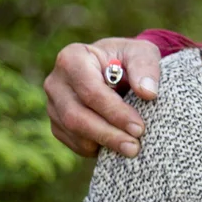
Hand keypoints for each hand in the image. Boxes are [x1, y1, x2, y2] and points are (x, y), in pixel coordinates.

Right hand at [45, 37, 161, 157]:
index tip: (139, 127)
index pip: (91, 91)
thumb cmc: (128, 58)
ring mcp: (53, 104)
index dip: (115, 112)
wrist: (114, 67)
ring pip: (73, 132)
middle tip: (135, 146)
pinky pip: (72, 142)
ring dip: (103, 143)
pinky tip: (116, 147)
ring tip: (131, 148)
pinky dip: (95, 148)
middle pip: (76, 116)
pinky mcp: (57, 123)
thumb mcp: (142, 53)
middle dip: (108, 134)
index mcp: (72, 58)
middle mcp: (56, 82)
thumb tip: (148, 93)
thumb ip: (146, 68)